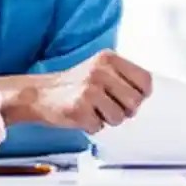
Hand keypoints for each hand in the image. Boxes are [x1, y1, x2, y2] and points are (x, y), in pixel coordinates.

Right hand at [24, 51, 152, 133]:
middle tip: (109, 107)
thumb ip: (123, 78)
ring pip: (119, 117)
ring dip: (107, 120)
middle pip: (135, 101)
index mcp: (109, 58)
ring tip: (93, 110)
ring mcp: (89, 89)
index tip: (129, 99)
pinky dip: (91, 126)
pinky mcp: (79, 107)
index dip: (142, 95)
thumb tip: (146, 96)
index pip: (145, 80)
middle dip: (125, 110)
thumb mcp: (101, 70)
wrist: (40, 94)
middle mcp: (100, 70)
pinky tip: (81, 115)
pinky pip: (99, 126)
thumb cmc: (76, 85)